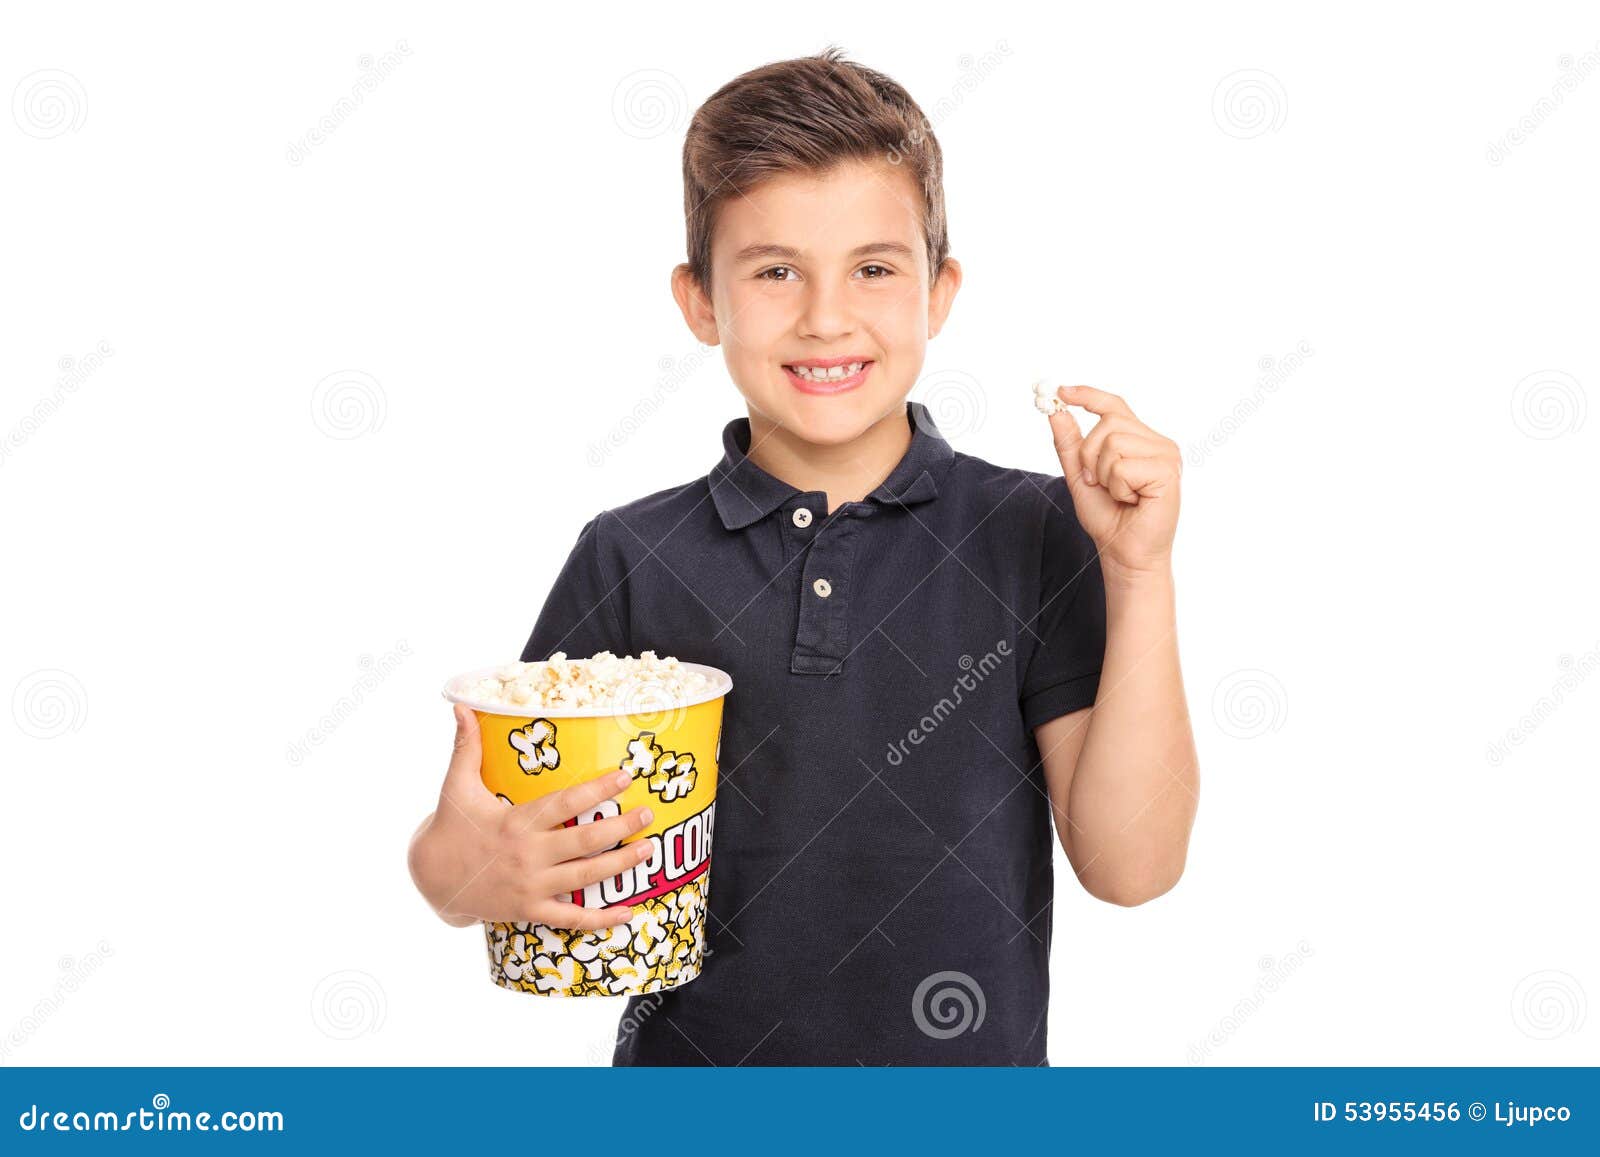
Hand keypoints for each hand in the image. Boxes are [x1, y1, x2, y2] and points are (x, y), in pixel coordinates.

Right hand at [407, 704, 655, 928]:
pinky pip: (571, 919)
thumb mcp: (456, 786)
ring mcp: (530, 887)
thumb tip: (461, 704)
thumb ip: (466, 746)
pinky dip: (601, 920)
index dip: (598, 788)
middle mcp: (528, 855)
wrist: (431, 879)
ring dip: (621, 865)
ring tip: (649, 849)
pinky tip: (629, 913)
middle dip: (621, 827)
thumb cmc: (450, 826)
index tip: (626, 775)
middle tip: (648, 814)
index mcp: (516, 821)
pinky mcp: (529, 911)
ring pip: (585, 879)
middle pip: (584, 842)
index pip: (565, 802)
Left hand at [1042, 384, 1180, 581]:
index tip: (1060, 391)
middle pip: (1108, 422)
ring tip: (1119, 494)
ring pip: (1114, 442)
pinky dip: (1117, 488)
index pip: (1115, 406)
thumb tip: (1055, 412)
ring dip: (1104, 474)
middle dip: (1089, 455)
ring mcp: (1166, 454)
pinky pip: (1123, 466)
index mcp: (1139, 440)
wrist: (1124, 552)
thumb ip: (1070, 444)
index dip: (1088, 395)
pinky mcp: (1167, 471)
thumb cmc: (1108, 517)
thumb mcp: (1079, 476)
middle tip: (1096, 482)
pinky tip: (1132, 501)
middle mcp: (1157, 442)